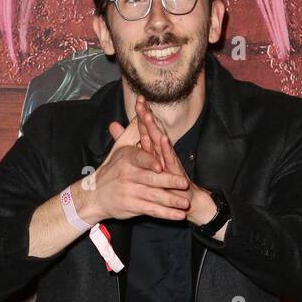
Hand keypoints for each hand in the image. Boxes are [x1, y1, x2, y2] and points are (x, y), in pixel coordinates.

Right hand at [74, 109, 191, 224]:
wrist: (94, 196)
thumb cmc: (111, 170)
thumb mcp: (118, 149)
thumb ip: (130, 133)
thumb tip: (138, 114)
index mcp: (127, 159)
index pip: (140, 158)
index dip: (150, 162)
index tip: (160, 165)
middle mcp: (128, 177)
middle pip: (151, 179)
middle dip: (168, 182)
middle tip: (183, 183)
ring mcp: (131, 193)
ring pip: (154, 197)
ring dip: (171, 201)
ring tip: (185, 203)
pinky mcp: (133, 207)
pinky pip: (152, 211)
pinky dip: (166, 214)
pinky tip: (178, 216)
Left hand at [133, 94, 216, 225]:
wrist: (185, 202)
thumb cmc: (165, 185)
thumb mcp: (146, 166)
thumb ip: (130, 148)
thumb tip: (116, 130)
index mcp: (155, 152)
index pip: (147, 130)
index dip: (142, 115)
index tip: (138, 100)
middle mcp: (163, 154)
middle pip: (154, 132)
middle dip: (147, 116)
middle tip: (141, 101)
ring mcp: (169, 162)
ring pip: (161, 143)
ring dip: (155, 129)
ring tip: (148, 116)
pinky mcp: (175, 172)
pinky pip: (170, 160)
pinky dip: (167, 149)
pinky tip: (163, 139)